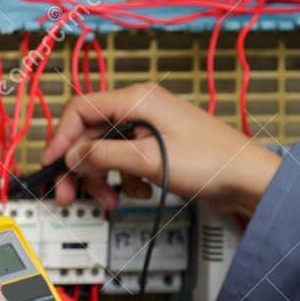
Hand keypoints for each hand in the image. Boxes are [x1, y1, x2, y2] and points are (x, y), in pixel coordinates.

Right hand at [41, 83, 281, 217]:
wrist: (248, 180)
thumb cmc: (211, 163)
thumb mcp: (149, 161)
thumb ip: (104, 157)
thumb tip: (72, 155)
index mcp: (138, 99)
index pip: (81, 109)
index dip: (61, 138)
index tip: (50, 165)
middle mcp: (141, 109)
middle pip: (91, 134)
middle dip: (78, 166)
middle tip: (68, 196)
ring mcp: (149, 129)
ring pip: (106, 151)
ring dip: (102, 178)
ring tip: (112, 201)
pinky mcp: (157, 148)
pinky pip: (125, 162)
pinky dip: (125, 180)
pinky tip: (140, 192)